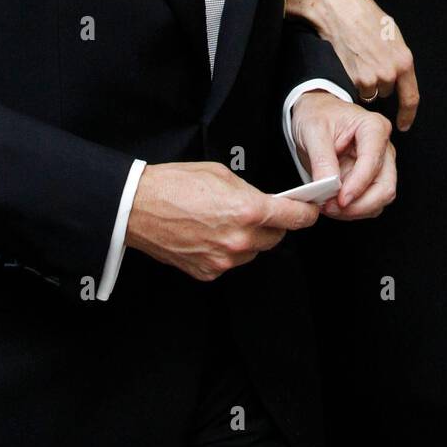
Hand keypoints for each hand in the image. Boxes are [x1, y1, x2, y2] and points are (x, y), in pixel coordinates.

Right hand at [125, 161, 319, 281]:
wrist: (137, 207)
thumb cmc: (175, 184)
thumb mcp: (221, 174)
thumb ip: (249, 192)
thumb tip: (265, 203)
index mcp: (248, 211)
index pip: (294, 219)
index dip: (306, 214)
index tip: (308, 211)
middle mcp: (240, 240)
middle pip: (276, 238)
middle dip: (272, 224)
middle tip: (257, 211)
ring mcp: (224, 260)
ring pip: (253, 252)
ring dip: (249, 238)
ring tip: (225, 221)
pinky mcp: (207, 272)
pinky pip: (230, 262)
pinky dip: (227, 250)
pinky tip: (209, 234)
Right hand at [286, 0, 418, 130]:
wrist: (338, 9)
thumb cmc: (363, 15)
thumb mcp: (392, 35)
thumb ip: (397, 58)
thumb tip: (397, 73)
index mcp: (404, 60)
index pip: (411, 98)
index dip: (408, 114)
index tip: (404, 124)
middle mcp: (389, 72)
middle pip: (386, 92)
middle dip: (379, 82)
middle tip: (368, 61)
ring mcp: (370, 77)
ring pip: (369, 92)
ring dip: (363, 82)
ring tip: (357, 59)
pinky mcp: (352, 79)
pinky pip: (354, 89)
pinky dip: (350, 81)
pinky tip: (348, 62)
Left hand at [290, 90, 395, 220]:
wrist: (315, 114)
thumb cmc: (317, 115)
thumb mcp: (313, 130)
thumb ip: (322, 159)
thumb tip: (329, 187)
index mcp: (373, 127)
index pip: (373, 162)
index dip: (357, 185)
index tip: (339, 200)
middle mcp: (383, 148)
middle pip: (385, 187)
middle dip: (359, 204)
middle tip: (331, 208)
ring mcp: (380, 165)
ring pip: (380, 199)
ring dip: (355, 210)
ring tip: (328, 206)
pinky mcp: (372, 179)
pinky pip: (370, 203)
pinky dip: (353, 210)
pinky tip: (334, 206)